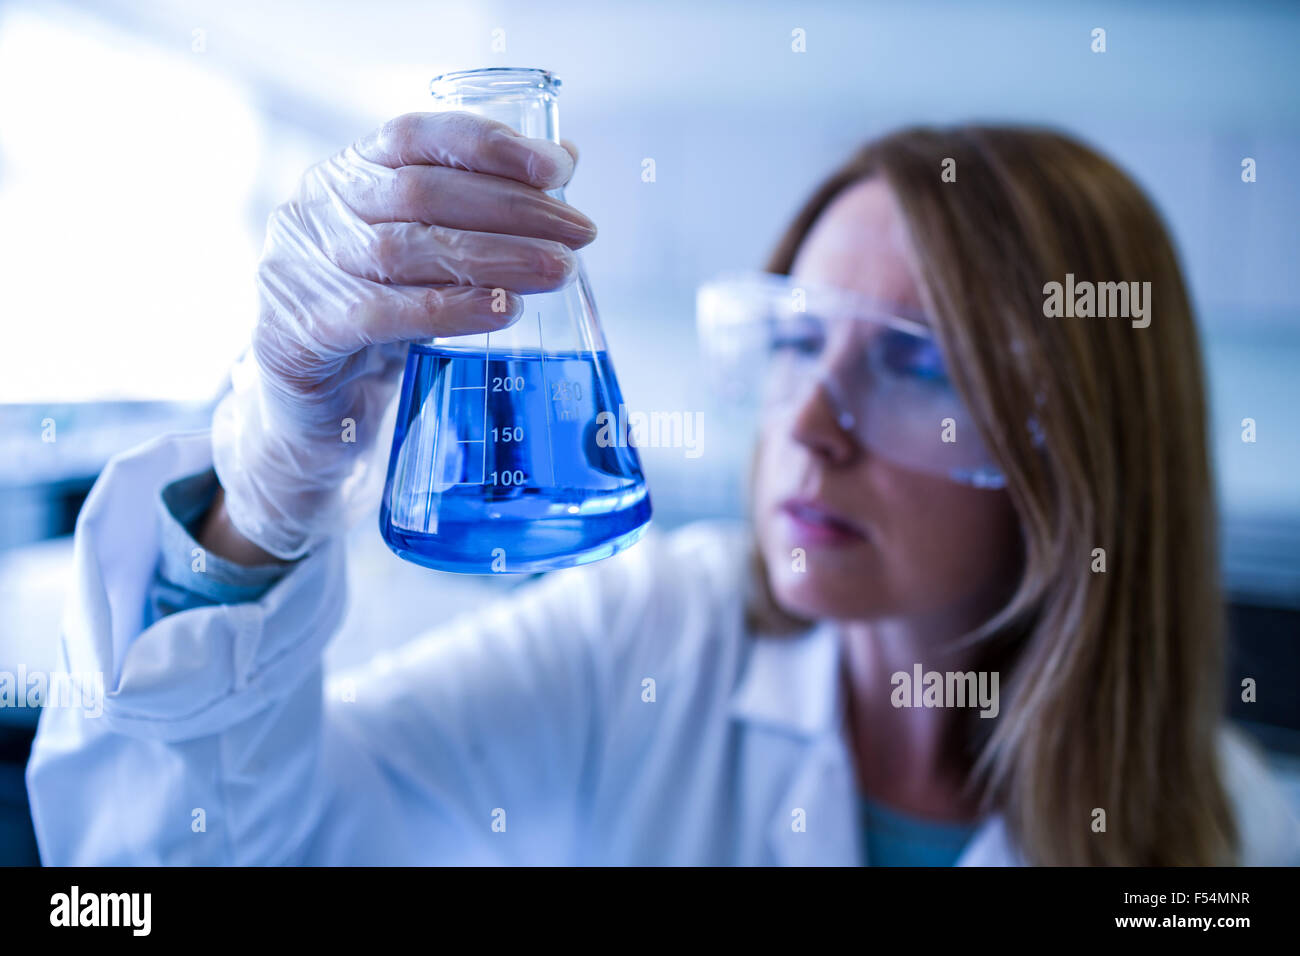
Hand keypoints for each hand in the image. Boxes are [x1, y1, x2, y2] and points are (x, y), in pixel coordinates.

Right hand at [209, 112, 594, 559]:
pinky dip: (450, 309)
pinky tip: (502, 311)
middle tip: (578, 233)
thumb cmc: (379, 324)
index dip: (487, 144)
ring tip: (556, 270)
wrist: (316, 413)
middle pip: (420, 191)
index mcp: (347, 176)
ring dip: (494, 256)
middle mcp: (316, 211)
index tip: (556, 166)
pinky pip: (381, 314)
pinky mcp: (300, 331)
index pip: (414, 135)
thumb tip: (560, 162)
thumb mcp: (428, 260)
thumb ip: (480, 212)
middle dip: (512, 208)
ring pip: (406, 249)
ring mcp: (299, 269)